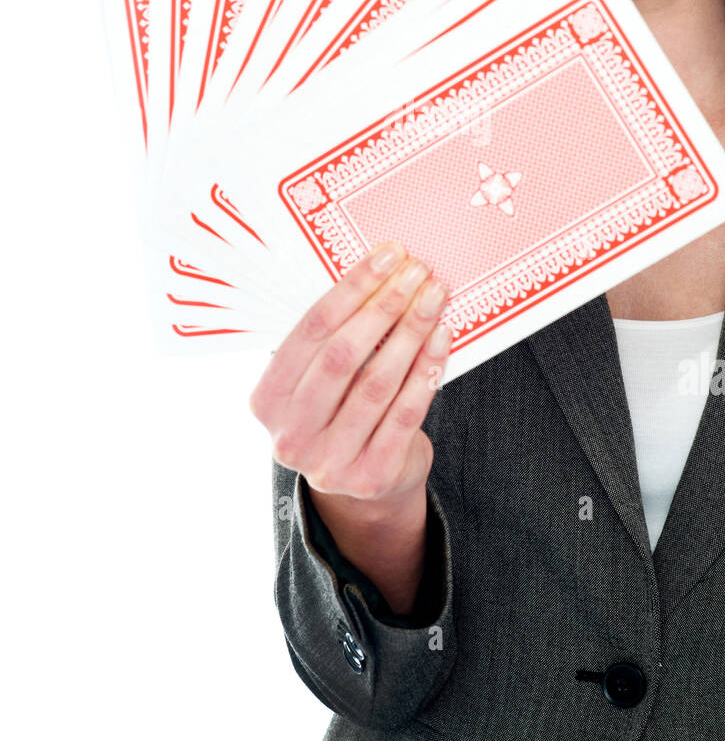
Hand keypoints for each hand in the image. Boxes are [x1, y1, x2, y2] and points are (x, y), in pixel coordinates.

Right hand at [249, 241, 452, 503]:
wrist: (363, 483)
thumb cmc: (341, 411)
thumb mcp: (317, 381)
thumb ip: (331, 340)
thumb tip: (378, 272)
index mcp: (267, 400)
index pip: (311, 331)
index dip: (353, 288)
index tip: (388, 256)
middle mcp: (291, 435)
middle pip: (342, 355)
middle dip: (385, 306)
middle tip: (417, 272)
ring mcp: (330, 461)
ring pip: (377, 382)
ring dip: (411, 332)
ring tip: (434, 298)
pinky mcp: (372, 475)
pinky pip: (406, 412)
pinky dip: (426, 369)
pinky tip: (440, 337)